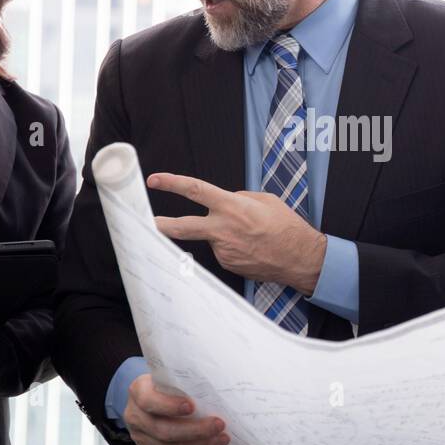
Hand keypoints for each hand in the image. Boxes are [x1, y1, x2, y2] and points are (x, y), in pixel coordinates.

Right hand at [124, 373, 229, 444]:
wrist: (150, 398)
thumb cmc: (166, 385)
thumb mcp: (169, 376)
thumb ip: (183, 382)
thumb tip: (215, 385)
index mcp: (138, 392)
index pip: (149, 401)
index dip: (170, 406)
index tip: (192, 406)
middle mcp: (135, 416)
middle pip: (163, 430)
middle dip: (195, 431)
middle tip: (219, 425)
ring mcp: (140, 438)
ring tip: (220, 440)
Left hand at [148, 172, 326, 294]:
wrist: (300, 258)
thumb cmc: (286, 226)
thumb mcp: (264, 200)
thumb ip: (238, 198)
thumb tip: (225, 200)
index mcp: (232, 207)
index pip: (195, 191)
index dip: (172, 183)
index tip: (155, 179)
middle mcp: (223, 230)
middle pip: (182, 227)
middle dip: (161, 224)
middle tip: (144, 222)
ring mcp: (224, 251)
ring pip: (212, 237)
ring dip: (224, 234)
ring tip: (251, 237)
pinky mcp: (228, 265)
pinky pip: (223, 251)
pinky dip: (233, 247)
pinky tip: (251, 248)